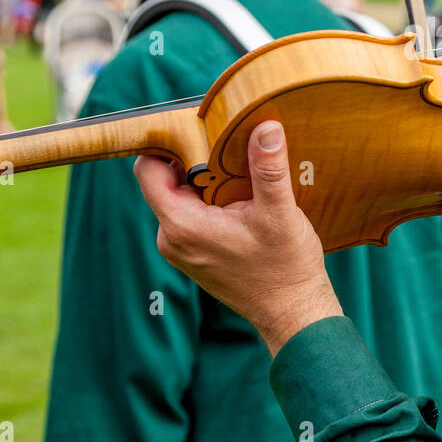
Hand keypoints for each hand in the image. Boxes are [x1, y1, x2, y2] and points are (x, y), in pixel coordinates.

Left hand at [133, 121, 342, 354]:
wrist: (293, 312)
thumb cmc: (285, 269)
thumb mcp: (279, 214)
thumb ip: (268, 169)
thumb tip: (266, 128)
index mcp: (181, 226)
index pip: (148, 170)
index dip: (167, 142)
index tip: (198, 128)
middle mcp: (172, 238)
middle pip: (167, 179)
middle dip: (196, 159)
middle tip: (232, 148)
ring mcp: (182, 247)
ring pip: (182, 195)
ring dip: (208, 180)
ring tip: (243, 176)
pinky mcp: (195, 252)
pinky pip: (193, 212)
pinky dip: (214, 199)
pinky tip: (244, 200)